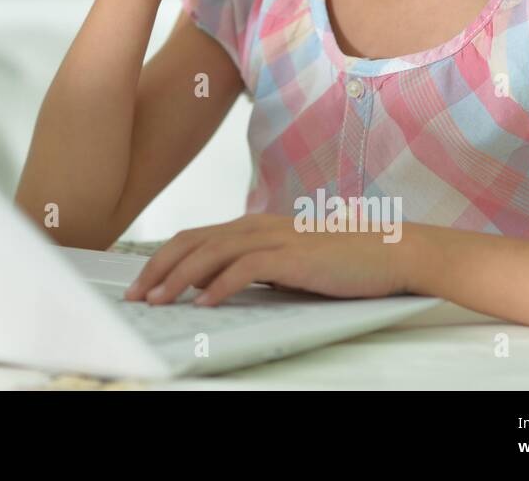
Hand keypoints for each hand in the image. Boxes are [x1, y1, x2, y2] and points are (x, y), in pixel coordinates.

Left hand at [122, 213, 411, 306]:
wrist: (392, 251)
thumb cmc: (342, 260)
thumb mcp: (286, 263)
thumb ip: (250, 267)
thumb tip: (208, 283)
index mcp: (253, 227)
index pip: (194, 238)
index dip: (163, 260)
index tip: (142, 284)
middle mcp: (257, 226)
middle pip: (192, 242)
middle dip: (158, 268)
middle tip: (136, 295)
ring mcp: (275, 238)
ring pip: (211, 253)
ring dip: (178, 278)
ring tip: (158, 300)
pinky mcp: (293, 255)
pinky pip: (245, 268)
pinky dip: (219, 285)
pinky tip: (203, 302)